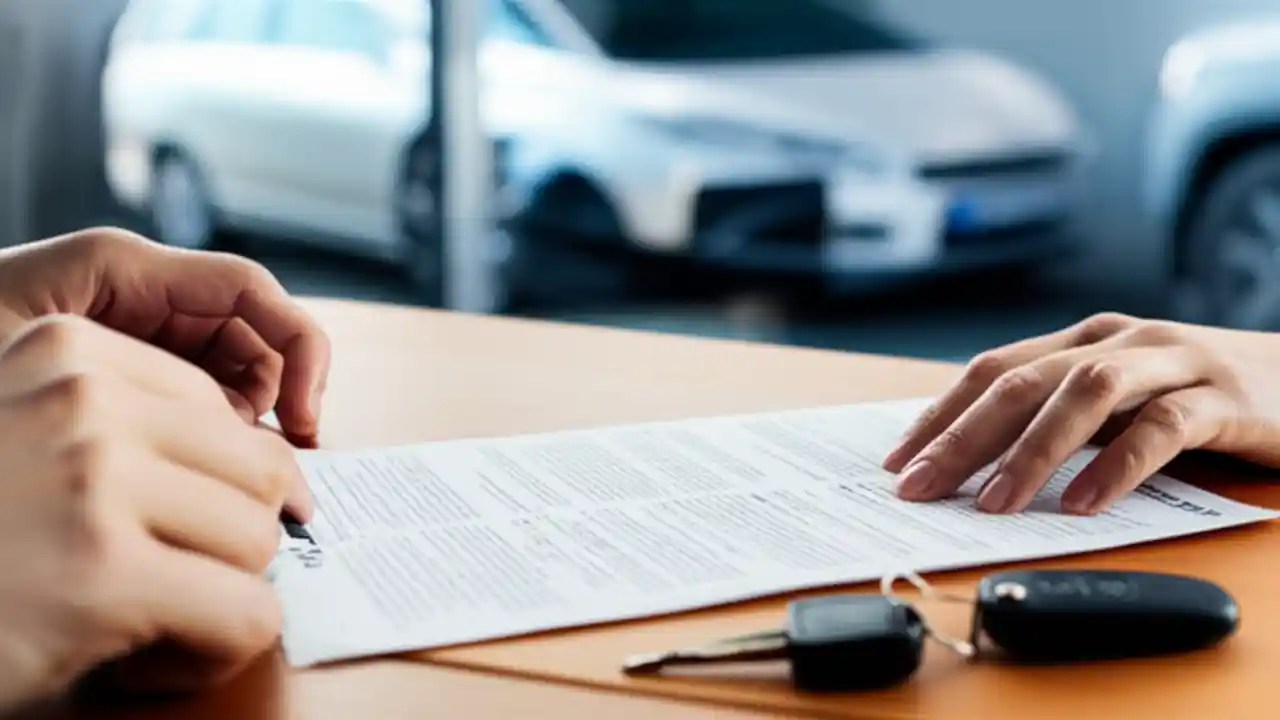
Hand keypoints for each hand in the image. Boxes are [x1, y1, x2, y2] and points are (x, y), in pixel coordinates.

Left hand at [0, 228, 329, 518]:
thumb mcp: (36, 353)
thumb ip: (136, 377)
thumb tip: (237, 432)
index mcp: (120, 270)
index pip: (249, 291)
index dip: (300, 350)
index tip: (304, 422)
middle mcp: (141, 295)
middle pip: (254, 334)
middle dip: (280, 396)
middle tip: (275, 472)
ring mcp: (139, 335)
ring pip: (237, 372)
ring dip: (251, 424)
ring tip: (226, 481)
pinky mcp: (131, 374)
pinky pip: (202, 398)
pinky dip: (219, 437)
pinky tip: (198, 476)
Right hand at [0, 315, 295, 709]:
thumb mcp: (29, 444)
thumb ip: (126, 435)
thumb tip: (280, 480)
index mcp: (66, 350)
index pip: (221, 411)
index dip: (218, 485)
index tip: (179, 531)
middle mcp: (83, 400)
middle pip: (259, 468)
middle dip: (231, 540)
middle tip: (173, 586)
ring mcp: (92, 481)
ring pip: (257, 539)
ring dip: (220, 598)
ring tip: (149, 626)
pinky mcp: (102, 575)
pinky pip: (246, 613)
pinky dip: (213, 653)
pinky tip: (148, 664)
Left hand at [883, 313, 1279, 514]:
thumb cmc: (1199, 397)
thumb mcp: (1119, 400)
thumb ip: (1060, 418)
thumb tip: (975, 462)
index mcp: (1083, 339)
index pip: (993, 370)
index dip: (941, 414)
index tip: (898, 462)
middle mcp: (1120, 339)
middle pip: (1024, 381)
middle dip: (963, 436)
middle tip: (920, 487)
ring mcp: (1174, 361)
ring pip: (1087, 395)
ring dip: (1032, 452)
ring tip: (993, 503)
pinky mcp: (1226, 398)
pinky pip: (1163, 428)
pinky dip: (1118, 467)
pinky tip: (1083, 505)